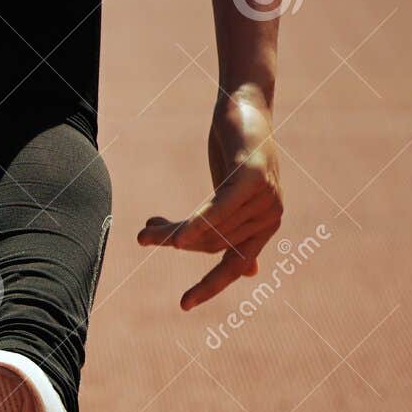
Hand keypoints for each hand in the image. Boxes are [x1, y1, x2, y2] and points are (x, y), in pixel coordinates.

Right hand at [138, 90, 283, 309]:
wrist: (245, 107)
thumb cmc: (239, 152)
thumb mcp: (237, 198)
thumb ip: (238, 232)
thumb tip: (252, 272)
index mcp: (264, 226)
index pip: (233, 266)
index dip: (210, 287)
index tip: (184, 304)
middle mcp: (269, 216)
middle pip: (211, 244)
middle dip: (173, 242)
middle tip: (142, 237)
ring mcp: (265, 197)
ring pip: (208, 227)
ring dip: (171, 231)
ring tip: (145, 230)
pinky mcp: (253, 177)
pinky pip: (220, 210)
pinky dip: (198, 225)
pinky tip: (177, 239)